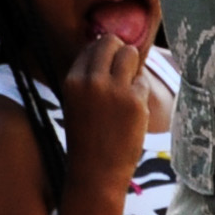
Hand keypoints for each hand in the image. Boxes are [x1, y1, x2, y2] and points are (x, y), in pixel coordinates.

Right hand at [59, 33, 152, 198]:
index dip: (103, 55)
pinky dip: (139, 92)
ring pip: (130, 54)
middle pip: (111, 42)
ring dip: (133, 67)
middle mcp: (91, 80)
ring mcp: (114, 89)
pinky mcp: (134, 101)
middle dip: (120, 52)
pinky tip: (131, 111)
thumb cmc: (87, 138)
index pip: (91, 47)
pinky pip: (142, 82)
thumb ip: (89, 77)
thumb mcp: (76, 103)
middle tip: (123, 71)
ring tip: (128, 88)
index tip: (107, 70)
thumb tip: (113, 50)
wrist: (95, 172)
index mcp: (72, 80)